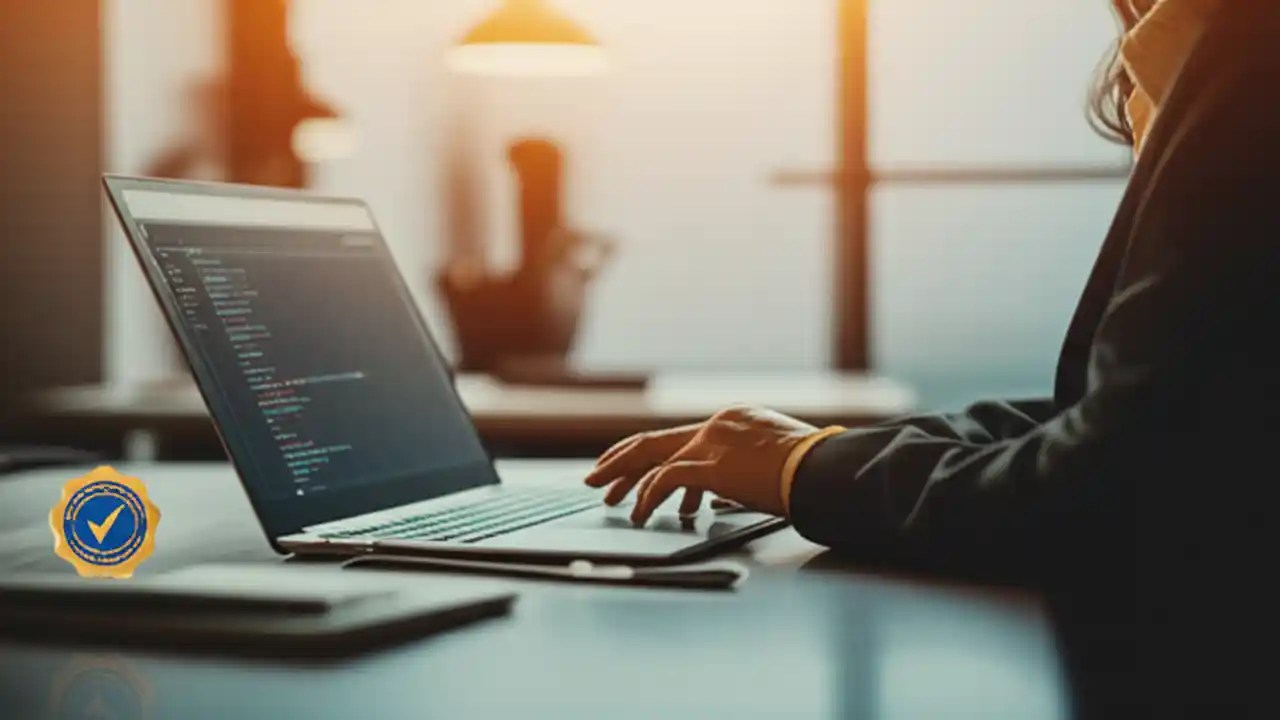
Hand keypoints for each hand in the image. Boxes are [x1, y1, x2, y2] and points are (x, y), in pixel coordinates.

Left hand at [583, 406, 818, 525]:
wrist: (825, 468)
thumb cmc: (811, 471)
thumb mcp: (772, 464)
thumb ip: (741, 474)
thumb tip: (718, 497)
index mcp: (732, 421)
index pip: (680, 438)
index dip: (653, 457)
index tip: (636, 471)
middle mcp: (717, 426)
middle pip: (654, 441)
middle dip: (621, 460)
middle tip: (597, 476)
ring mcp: (712, 442)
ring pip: (650, 455)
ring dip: (623, 477)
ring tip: (606, 496)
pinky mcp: (711, 464)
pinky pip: (664, 481)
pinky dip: (646, 497)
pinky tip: (637, 513)